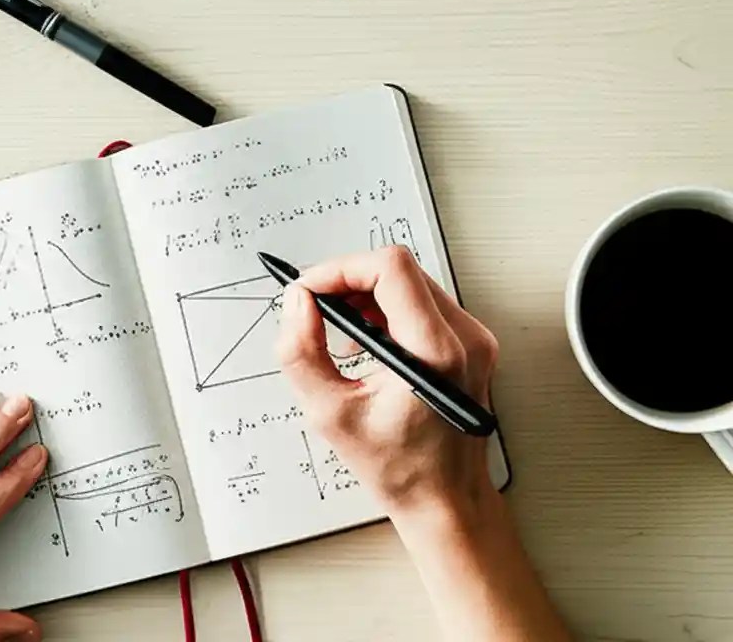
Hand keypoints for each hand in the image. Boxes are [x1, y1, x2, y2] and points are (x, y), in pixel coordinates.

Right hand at [277, 247, 571, 640]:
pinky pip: (420, 302)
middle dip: (347, 281)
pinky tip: (362, 342)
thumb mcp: (330, 415)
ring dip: (363, 295)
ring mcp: (472, 338)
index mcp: (436, 352)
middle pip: (398, 270)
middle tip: (313, 308)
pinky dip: (383, 310)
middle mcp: (464, 338)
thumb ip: (302, 353)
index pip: (390, 270)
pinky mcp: (468, 343)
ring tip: (335, 330)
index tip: (309, 290)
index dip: (340, 270)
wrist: (444, 499)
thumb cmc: (400, 468)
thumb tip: (296, 304)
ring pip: (408, 281)